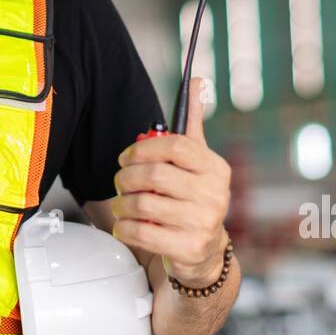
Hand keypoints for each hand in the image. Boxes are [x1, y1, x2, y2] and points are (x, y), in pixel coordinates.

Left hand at [110, 77, 230, 287]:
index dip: (142, 149)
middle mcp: (215, 194)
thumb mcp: (195, 162)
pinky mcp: (189, 248)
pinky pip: (142, 232)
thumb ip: (191, 125)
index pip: (175, 146)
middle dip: (126, 178)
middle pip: (154, 175)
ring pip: (144, 203)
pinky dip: (124, 228)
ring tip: (122, 204)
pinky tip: (125, 225)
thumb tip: (197, 82)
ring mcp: (204, 223)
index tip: (126, 157)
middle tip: (120, 182)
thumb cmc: (192, 199)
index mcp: (215, 168)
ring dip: (122, 203)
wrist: (203, 252)